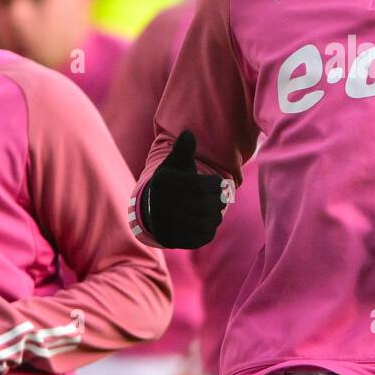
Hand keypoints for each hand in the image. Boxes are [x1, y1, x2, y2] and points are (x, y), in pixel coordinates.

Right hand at [140, 130, 225, 248]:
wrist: (155, 210)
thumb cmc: (173, 182)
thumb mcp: (176, 163)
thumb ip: (183, 149)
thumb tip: (188, 133)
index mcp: (162, 182)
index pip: (203, 186)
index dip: (217, 184)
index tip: (217, 183)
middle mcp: (160, 205)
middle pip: (206, 205)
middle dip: (218, 200)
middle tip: (218, 198)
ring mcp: (167, 225)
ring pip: (207, 221)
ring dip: (215, 215)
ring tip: (211, 210)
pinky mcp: (174, 241)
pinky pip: (204, 237)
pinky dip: (209, 229)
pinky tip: (204, 222)